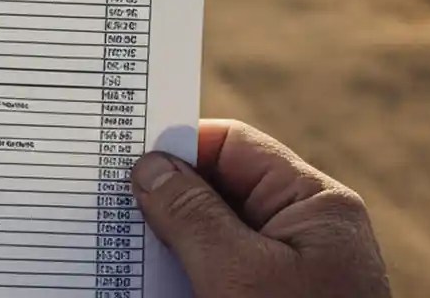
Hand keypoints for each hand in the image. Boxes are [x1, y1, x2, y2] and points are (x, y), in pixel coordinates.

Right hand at [131, 119, 391, 297]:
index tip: (126, 161)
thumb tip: (151, 168)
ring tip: (124, 250)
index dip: (180, 148)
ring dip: (171, 244)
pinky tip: (150, 283)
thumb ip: (192, 215)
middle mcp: (306, 233)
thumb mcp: (237, 274)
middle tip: (113, 207)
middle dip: (169, 199)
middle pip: (221, 190)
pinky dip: (186, 276)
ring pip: (215, 236)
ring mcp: (291, 273)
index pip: (235, 147)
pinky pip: (221, 274)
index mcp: (315, 206)